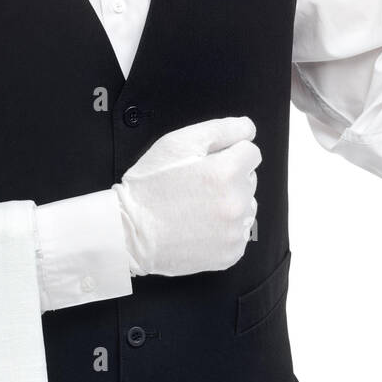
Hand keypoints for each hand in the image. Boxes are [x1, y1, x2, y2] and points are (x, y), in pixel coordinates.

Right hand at [112, 116, 260, 276]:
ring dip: (230, 203)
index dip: (228, 153)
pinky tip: (201, 226)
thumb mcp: (178, 142)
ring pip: (247, 206)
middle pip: (249, 179)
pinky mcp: (231, 253)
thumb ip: (222, 129)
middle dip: (229, 178)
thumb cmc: (150, 186)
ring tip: (197, 207)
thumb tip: (249, 129)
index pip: (251, 152)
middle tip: (197, 186)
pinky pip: (240, 232)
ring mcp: (235, 231)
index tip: (207, 164)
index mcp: (226, 172)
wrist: (130, 233)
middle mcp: (236, 203)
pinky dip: (225, 229)